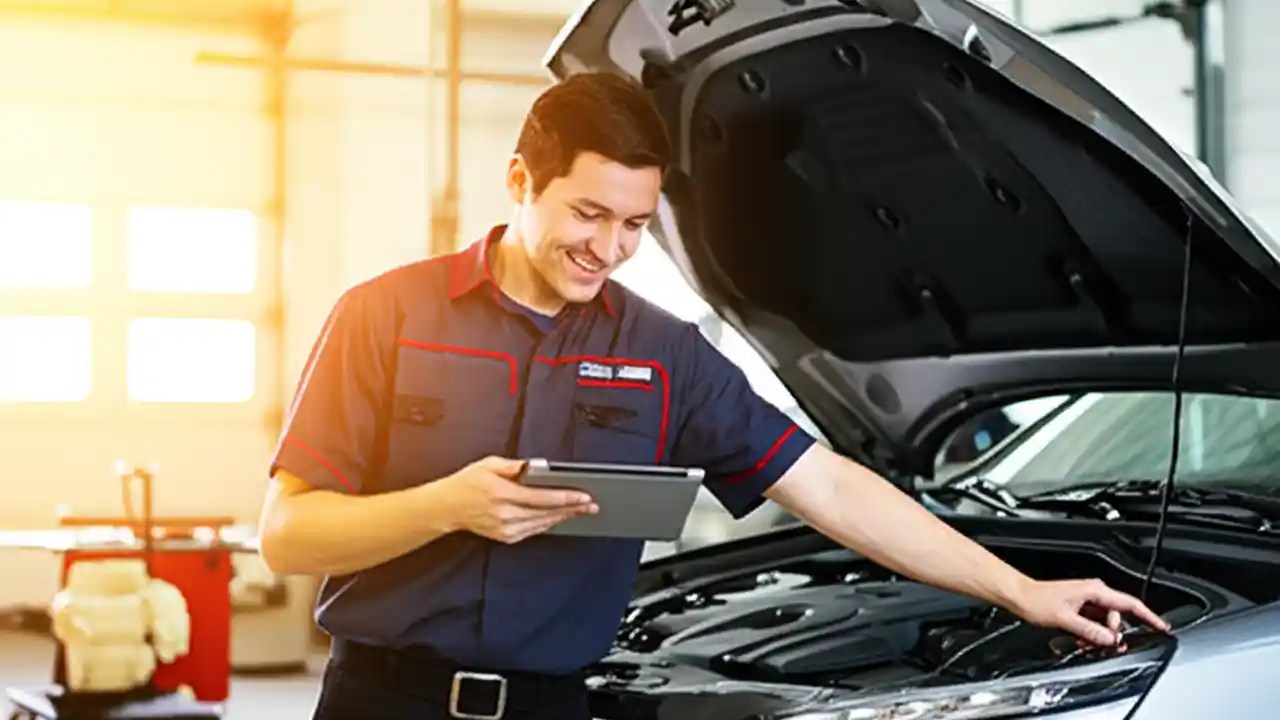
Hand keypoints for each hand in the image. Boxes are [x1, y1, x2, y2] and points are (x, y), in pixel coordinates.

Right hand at [437, 456, 597, 543]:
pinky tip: (560, 517)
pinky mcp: (505, 537)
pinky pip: (533, 531)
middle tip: (591, 505)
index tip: (583, 496)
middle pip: (546, 513)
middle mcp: (504, 514)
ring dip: (563, 517)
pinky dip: (549, 524)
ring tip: (581, 511)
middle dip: (572, 509)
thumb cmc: (467, 483)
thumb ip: (513, 465)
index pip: (542, 498)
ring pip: (542, 524)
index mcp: (502, 494)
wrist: (447, 507)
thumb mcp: (488, 464)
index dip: (566, 498)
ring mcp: (505, 529)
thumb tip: (536, 465)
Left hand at [1011, 577, 1170, 645]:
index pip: (1130, 604)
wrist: (1020, 596)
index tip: (1162, 626)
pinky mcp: (1079, 607)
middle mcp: (1093, 593)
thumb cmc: (1037, 600)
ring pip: (1105, 622)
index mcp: (1095, 590)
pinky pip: (1094, 622)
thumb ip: (1090, 630)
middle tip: (1105, 645)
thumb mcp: (1065, 619)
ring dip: (1099, 635)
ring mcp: (1087, 600)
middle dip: (1113, 634)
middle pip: (1117, 617)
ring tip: (1086, 642)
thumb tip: (1110, 639)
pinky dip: (1091, 633)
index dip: (1149, 616)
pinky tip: (1081, 639)